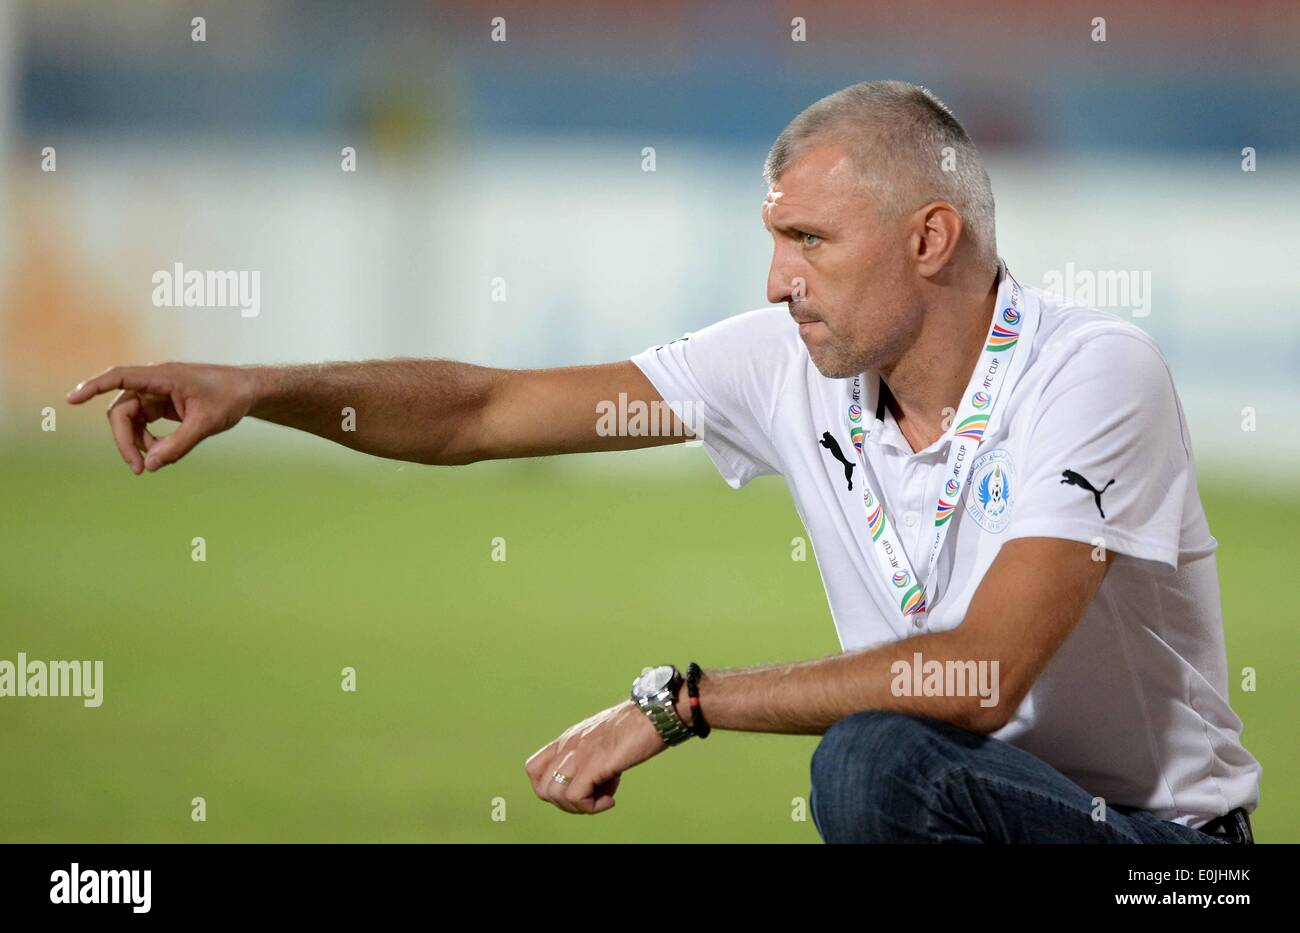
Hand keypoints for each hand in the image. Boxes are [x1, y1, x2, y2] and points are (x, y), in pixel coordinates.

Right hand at [66, 363, 258, 473]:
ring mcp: (155, 394)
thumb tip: (150, 465)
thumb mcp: (206, 424)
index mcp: (162, 377)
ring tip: (157, 462)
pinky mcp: (161, 405)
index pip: (120, 377)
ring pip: (130, 421)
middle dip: (125, 441)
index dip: (94, 387)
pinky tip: (162, 454)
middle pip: (121, 411)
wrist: (247, 391)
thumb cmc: (229, 398)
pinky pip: (143, 425)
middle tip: (139, 469)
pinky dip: (149, 441)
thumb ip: (178, 445)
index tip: (72, 400)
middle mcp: (153, 382)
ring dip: (138, 443)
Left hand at [524, 700, 670, 814]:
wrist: (654, 714)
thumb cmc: (638, 728)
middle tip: (593, 797)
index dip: (551, 788)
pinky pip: (575, 797)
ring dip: (580, 806)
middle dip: (566, 803)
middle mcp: (568, 745)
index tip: (578, 790)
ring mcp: (579, 753)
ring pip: (554, 795)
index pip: (533, 769)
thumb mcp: (604, 743)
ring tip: (604, 795)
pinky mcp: (593, 762)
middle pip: (542, 789)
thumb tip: (596, 789)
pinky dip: (592, 806)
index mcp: (568, 739)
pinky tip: (611, 798)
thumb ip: (592, 762)